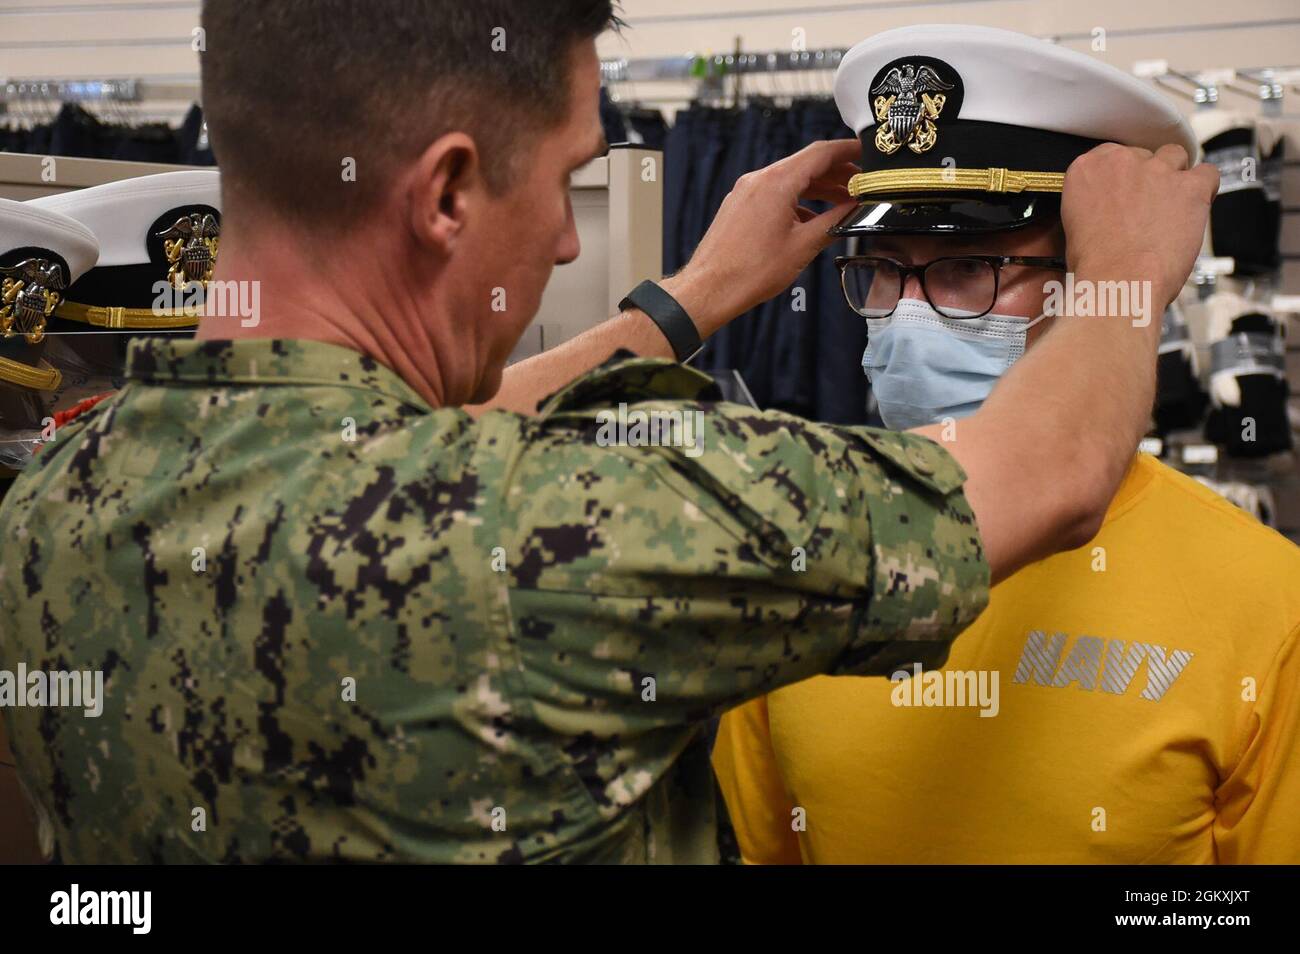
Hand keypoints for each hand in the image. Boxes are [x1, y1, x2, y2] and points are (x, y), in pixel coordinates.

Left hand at [660, 139, 859, 336]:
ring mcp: (745, 192)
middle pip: (806, 165)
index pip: (821, 153)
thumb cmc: (749, 272)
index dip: (849, 150)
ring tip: (843, 203)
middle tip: (861, 185)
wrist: (709, 290)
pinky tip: (812, 220)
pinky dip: (797, 201)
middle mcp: (758, 180)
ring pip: (790, 180)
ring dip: (818, 188)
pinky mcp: (739, 206)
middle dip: (837, 173)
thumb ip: (834, 222)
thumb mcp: (803, 246)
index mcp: (776, 182)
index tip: (868, 152)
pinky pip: (774, 194)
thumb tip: (855, 210)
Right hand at [1061, 142, 1218, 316]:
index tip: (1122, 194)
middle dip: (1145, 177)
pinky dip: (1205, 186)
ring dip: (1174, 175)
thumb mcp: (1075, 225)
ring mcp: (1158, 170)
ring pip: (1174, 155)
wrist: (1119, 280)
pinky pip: (1207, 173)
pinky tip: (1196, 204)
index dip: (1120, 176)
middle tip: (1144, 207)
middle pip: (1142, 155)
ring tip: (1172, 203)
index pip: (1109, 156)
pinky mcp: (1190, 186)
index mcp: (1088, 169)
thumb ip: (1093, 203)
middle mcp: (1122, 161)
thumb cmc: (1093, 264)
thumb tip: (1108, 209)